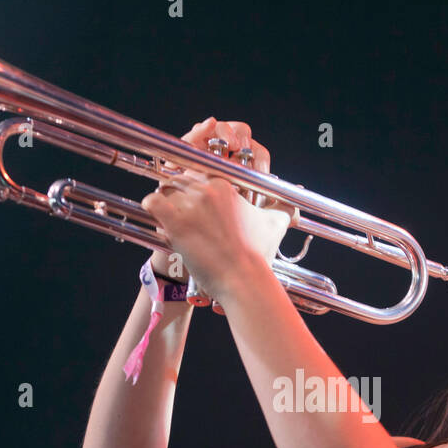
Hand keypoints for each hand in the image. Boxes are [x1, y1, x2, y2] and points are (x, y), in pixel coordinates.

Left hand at [142, 118, 293, 296]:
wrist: (244, 279)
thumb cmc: (258, 255)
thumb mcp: (275, 224)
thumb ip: (284, 207)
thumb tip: (296, 202)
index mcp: (225, 184)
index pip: (198, 168)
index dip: (192, 181)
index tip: (192, 196)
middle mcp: (207, 188)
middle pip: (180, 177)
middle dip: (178, 193)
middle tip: (181, 211)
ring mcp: (190, 204)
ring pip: (164, 188)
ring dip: (165, 202)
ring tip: (171, 218)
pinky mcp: (176, 221)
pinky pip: (152, 202)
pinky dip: (152, 209)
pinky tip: (160, 221)